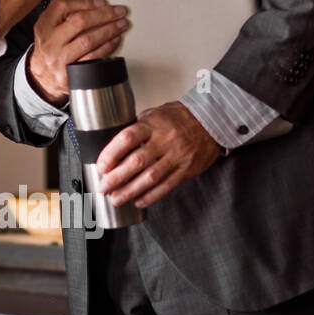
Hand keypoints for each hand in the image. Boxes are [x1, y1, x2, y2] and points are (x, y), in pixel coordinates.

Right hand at [27, 0, 129, 104]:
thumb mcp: (49, 28)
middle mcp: (49, 42)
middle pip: (79, 21)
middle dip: (104, 14)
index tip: (102, 2)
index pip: (62, 5)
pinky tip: (115, 40)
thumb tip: (95, 4)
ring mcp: (58, 59)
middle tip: (119, 12)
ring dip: (110, 30)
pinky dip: (108, 47)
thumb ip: (63, 15)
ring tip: (121, 24)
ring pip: (88, 40)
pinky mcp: (70, 74)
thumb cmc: (51, 48)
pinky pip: (93, 58)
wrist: (43, 76)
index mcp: (43, 26)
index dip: (85, 1)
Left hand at [96, 102, 224, 207]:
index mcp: (152, 125)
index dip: (111, 154)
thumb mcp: (154, 114)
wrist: (211, 121)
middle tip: (103, 187)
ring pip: (150, 178)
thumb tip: (114, 146)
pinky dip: (151, 196)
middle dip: (116, 178)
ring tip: (116, 199)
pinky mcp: (186, 170)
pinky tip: (138, 200)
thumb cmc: (178, 117)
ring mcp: (177, 156)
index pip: (127, 139)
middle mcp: (164, 141)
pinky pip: (167, 186)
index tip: (101, 166)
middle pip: (136, 162)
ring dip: (130, 191)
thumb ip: (136, 128)